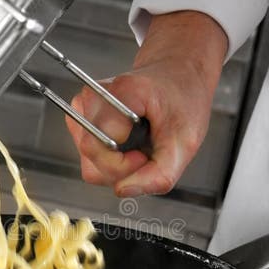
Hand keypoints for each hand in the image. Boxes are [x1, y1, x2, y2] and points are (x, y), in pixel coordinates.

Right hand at [65, 11, 227, 196]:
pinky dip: (110, 160)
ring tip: (138, 149)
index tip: (145, 158)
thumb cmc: (183, 101)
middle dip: (119, 169)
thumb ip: (159, 174)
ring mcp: (84, 106)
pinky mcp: (82, 117)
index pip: (97, 145)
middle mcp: (94, 96)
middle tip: (145, 157)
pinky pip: (89, 155)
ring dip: (114, 166)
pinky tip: (128, 146)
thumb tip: (123, 191)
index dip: (122, 164)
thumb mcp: (185, 142)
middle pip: (90, 154)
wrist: (177, 78)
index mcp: (121, 92)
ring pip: (87, 160)